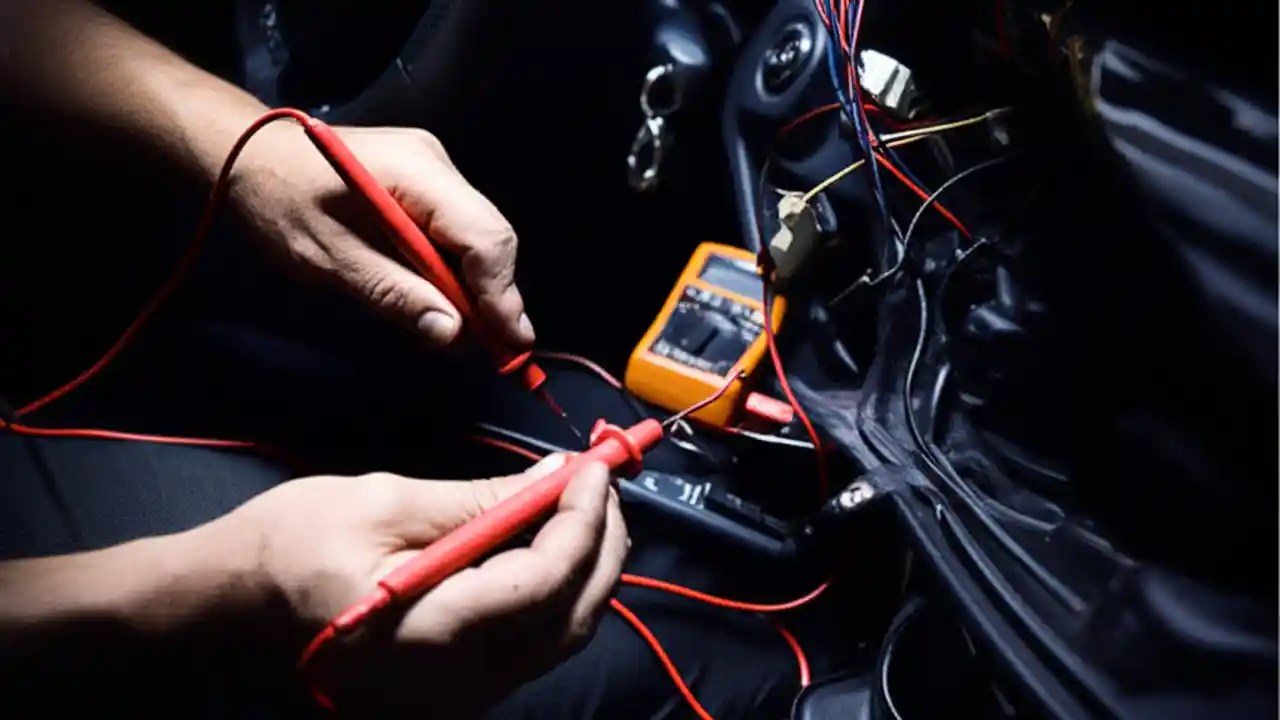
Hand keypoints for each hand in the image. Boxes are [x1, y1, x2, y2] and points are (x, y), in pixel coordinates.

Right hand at [203, 457, 625, 716]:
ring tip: (585, 507)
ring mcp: (454, 698)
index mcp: (430, 635)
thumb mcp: (383, 503)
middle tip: (603, 484)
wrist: (222, 612)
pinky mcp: (449, 693)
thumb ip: (478, 500)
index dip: (582, 522)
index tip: (596, 467)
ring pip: (556, 639)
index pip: (543, 583)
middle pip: (568, 619)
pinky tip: (549, 547)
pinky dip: (552, 595)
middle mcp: (453, 685)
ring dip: (584, 570)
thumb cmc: (286, 548)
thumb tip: (556, 476)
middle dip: (600, 545)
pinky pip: (525, 648)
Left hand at [228, 122, 533, 348]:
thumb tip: (451, 333)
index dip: (501, 295)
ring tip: (466, 334)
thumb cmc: (278, 201)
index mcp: (417, 172)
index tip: (510, 346)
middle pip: (490, 239)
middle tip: (494, 353)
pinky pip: (456, 234)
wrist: (245, 152)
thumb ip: (392, 293)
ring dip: (474, 290)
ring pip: (478, 239)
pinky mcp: (425, 185)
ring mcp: (434, 171)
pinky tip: (442, 302)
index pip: (484, 236)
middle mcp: (437, 164)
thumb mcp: (327, 257)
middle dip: (494, 298)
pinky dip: (455, 273)